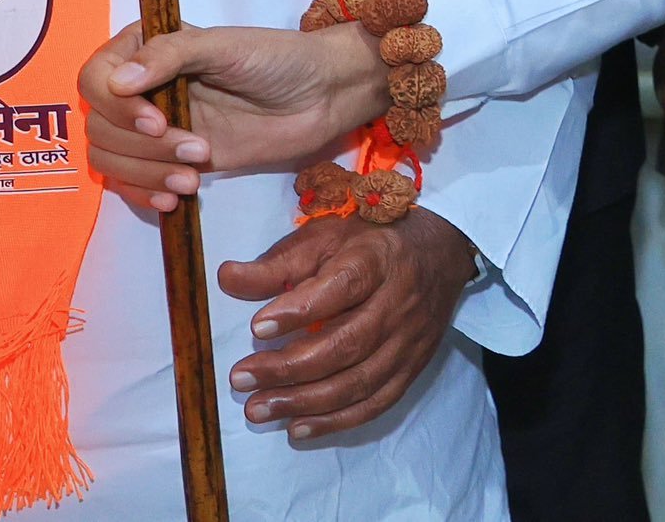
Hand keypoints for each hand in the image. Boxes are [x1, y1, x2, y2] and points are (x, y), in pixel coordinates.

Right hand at [82, 20, 386, 210]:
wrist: (319, 97)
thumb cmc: (277, 58)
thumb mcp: (225, 46)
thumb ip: (170, 55)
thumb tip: (116, 81)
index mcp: (148, 50)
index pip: (95, 79)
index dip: (117, 108)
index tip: (156, 122)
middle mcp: (143, 88)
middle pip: (100, 126)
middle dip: (143, 148)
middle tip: (196, 150)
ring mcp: (154, 127)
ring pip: (111, 159)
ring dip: (146, 175)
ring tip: (192, 178)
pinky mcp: (169, 160)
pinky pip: (131, 183)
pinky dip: (144, 194)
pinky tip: (174, 200)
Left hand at [221, 208, 476, 439]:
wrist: (439, 252)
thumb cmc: (370, 243)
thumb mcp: (326, 237)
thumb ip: (278, 263)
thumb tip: (226, 278)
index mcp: (377, 259)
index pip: (342, 287)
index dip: (299, 310)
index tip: (256, 328)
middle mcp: (398, 302)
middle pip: (347, 343)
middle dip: (289, 368)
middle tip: (241, 379)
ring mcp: (408, 340)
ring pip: (358, 381)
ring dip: (304, 401)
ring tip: (257, 408)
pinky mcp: (412, 367)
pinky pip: (375, 403)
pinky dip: (335, 421)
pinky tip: (297, 427)